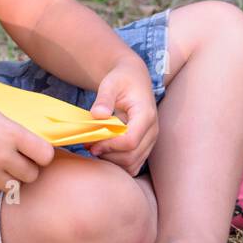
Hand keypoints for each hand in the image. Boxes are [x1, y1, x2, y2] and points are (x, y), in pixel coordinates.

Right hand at [0, 95, 55, 200]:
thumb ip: (13, 132)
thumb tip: (30, 147)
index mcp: (11, 133)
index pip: (45, 155)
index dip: (42, 155)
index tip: (34, 151)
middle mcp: (2, 155)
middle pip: (32, 175)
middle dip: (27, 168)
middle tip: (15, 160)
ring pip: (13, 187)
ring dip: (10, 179)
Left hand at [87, 58, 158, 177]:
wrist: (135, 79)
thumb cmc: (122, 79)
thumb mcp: (110, 83)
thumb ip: (104, 98)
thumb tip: (98, 115)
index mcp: (145, 115)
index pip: (130, 141)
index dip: (109, 146)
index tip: (92, 143)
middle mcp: (152, 130)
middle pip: (131, 156)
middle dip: (108, 155)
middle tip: (89, 146)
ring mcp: (150, 140)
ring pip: (133, 164)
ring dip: (112, 161)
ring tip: (96, 148)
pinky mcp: (145, 145)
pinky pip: (134, 164)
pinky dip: (118, 162)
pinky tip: (104, 151)